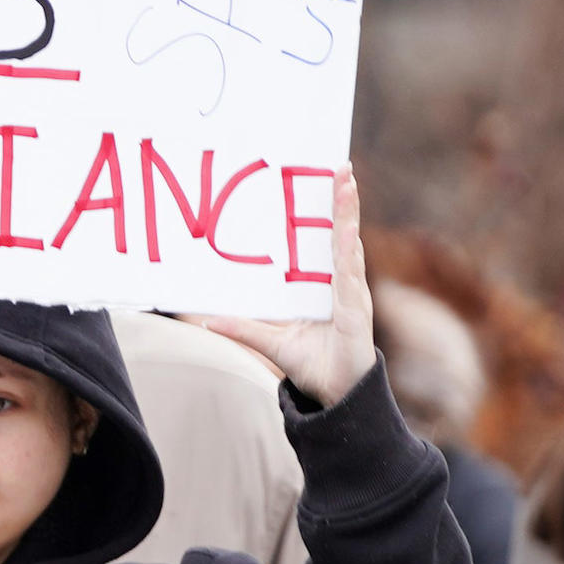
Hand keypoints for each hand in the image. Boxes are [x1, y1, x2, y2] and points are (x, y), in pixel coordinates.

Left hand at [186, 168, 377, 408]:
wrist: (336, 396)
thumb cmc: (313, 366)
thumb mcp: (270, 343)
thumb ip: (244, 328)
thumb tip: (208, 320)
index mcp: (328, 286)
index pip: (329, 242)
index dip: (331, 213)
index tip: (331, 181)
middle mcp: (343, 285)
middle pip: (342, 235)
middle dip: (343, 201)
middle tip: (341, 167)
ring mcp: (352, 294)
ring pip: (349, 246)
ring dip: (348, 213)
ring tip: (347, 182)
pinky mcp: (356, 309)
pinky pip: (350, 273)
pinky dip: (349, 249)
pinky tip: (347, 230)